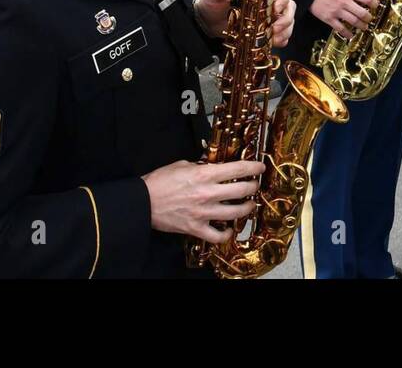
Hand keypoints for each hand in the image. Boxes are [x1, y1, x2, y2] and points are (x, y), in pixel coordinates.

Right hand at [142, 159, 264, 242]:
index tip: (260, 168)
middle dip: (253, 187)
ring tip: (249, 205)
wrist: (141, 202)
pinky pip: (217, 235)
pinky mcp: (195, 228)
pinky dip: (226, 234)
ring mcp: (203, 213)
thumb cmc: (159, 181)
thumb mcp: (181, 164)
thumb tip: (213, 165)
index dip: (253, 168)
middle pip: (242, 191)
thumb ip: (200, 165)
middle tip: (255, 185)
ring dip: (246, 208)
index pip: (238, 169)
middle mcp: (207, 193)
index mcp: (204, 174)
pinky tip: (229, 229)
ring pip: (235, 213)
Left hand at [194, 0, 294, 45]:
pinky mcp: (266, 33)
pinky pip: (282, 36)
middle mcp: (268, 4)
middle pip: (289, 7)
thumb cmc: (212, 5)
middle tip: (275, 28)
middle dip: (286, 18)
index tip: (275, 8)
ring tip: (274, 38)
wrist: (207, 23)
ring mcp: (269, 19)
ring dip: (285, 31)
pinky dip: (282, 40)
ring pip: (288, 22)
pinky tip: (274, 43)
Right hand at [310, 0, 377, 39]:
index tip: (375, 5)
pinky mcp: (329, 18)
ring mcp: (337, 11)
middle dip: (369, 18)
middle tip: (369, 19)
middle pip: (363, 13)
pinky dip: (347, 33)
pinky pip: (341, 28)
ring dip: (361, 26)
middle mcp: (345, 2)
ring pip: (354, 22)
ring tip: (363, 27)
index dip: (374, 3)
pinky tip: (350, 35)